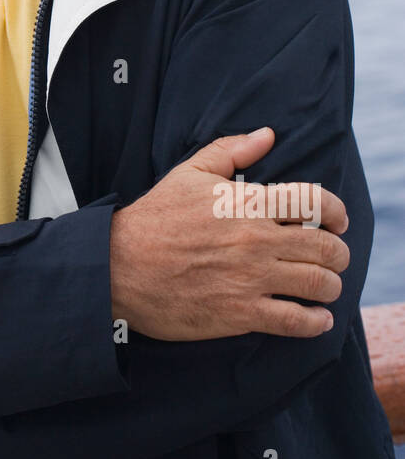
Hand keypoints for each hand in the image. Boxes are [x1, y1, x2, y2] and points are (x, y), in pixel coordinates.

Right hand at [109, 127, 349, 340]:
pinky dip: (315, 323)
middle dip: (338, 254)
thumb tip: (268, 135)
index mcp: (247, 202)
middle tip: (334, 258)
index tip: (338, 222)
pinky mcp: (241, 313)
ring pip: (319, 284)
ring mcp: (251, 278)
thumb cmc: (154, 218)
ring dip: (331, 286)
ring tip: (325, 288)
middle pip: (326, 247)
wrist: (119, 266)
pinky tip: (316, 320)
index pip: (315, 202)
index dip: (337, 212)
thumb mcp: (189, 173)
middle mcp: (257, 239)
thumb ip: (231, 150)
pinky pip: (296, 321)